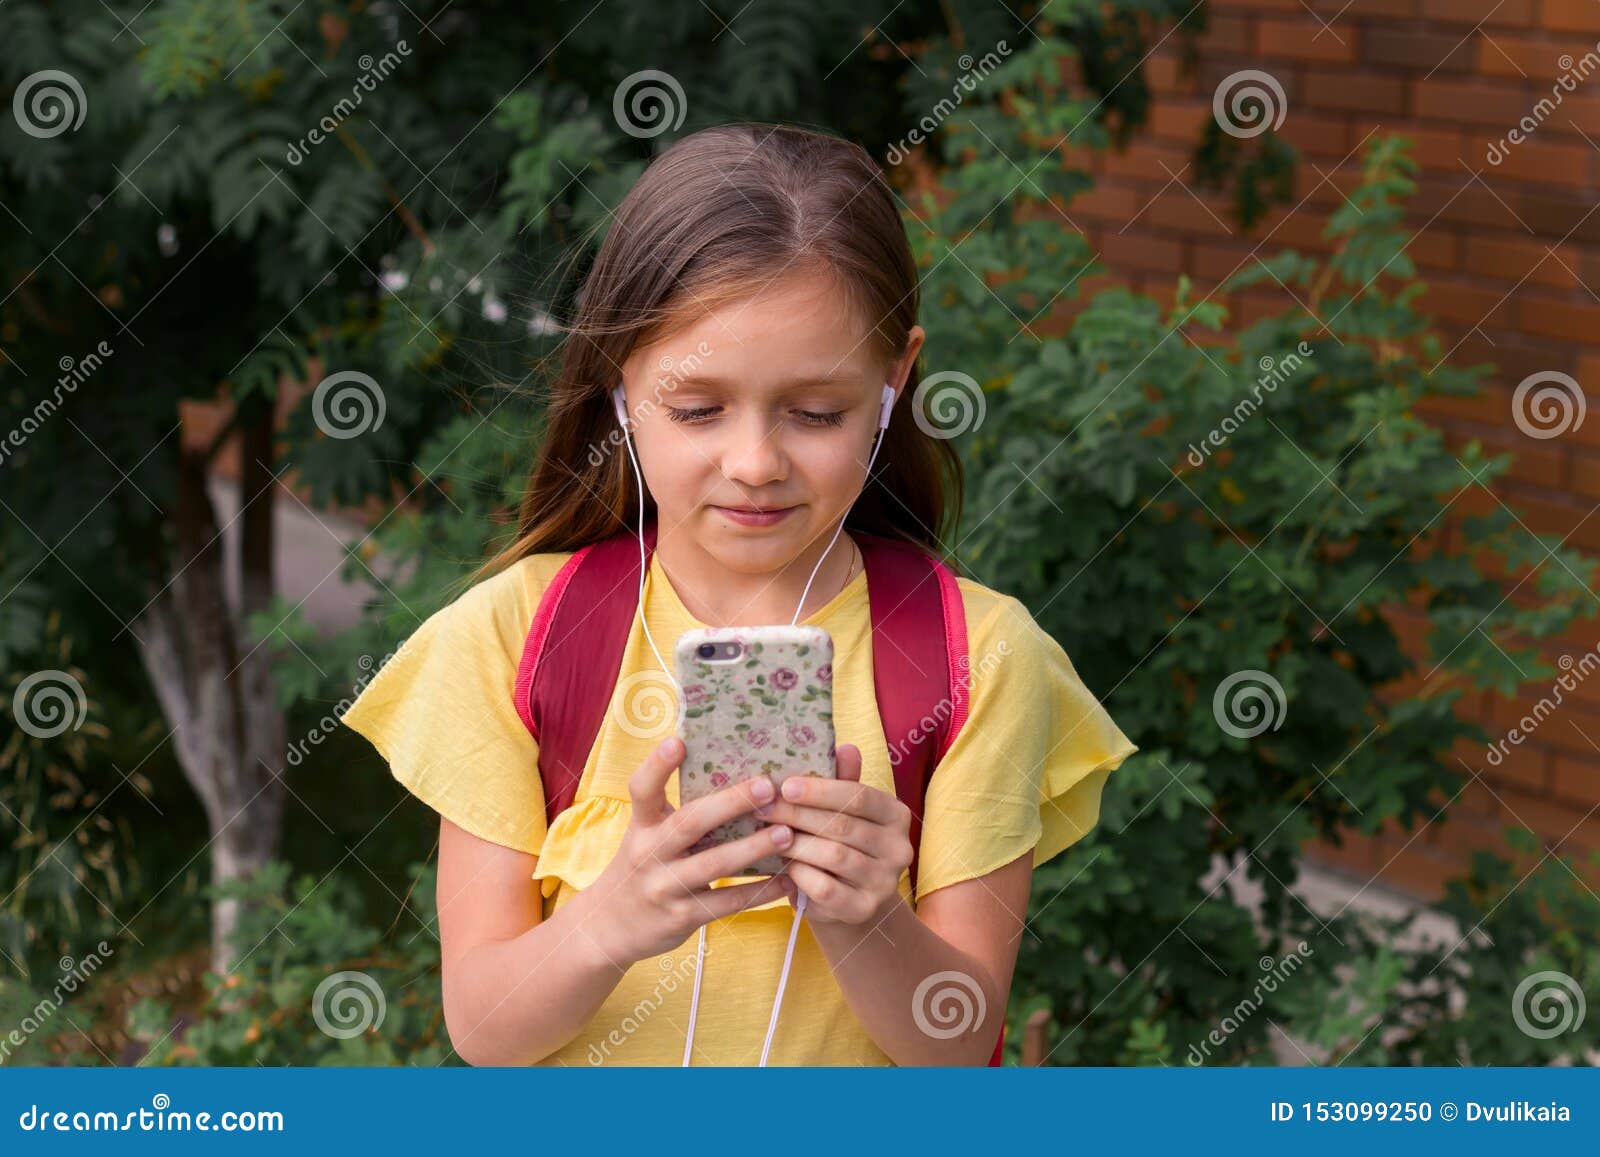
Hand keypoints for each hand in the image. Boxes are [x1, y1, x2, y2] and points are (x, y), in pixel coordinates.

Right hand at [577, 737, 794, 965]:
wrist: (609, 928)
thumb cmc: (642, 867)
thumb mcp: (647, 836)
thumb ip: (677, 812)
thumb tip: (731, 773)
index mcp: (641, 825)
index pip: (642, 789)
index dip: (657, 765)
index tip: (678, 740)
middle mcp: (649, 853)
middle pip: (690, 822)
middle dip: (731, 802)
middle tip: (767, 785)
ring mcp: (664, 886)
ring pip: (714, 864)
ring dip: (754, 848)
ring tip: (787, 833)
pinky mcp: (682, 917)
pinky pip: (727, 903)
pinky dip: (761, 892)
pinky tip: (788, 881)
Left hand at [753, 743, 913, 925]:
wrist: (844, 898)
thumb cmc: (839, 842)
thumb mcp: (842, 810)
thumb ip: (843, 780)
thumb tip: (846, 746)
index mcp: (896, 815)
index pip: (860, 796)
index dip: (821, 790)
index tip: (785, 785)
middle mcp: (899, 848)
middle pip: (843, 826)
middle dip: (797, 816)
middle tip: (763, 809)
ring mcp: (884, 882)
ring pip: (833, 856)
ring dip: (795, 844)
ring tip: (767, 836)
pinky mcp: (863, 909)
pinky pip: (826, 889)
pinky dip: (801, 875)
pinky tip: (784, 868)